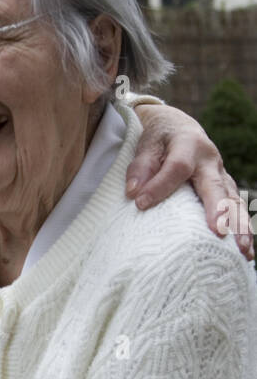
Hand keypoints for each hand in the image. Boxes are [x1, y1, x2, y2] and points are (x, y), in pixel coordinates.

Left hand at [128, 104, 253, 260]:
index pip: (176, 168)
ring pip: (234, 200)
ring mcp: (221, 174)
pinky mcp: (225, 187)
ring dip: (239, 225)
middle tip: (218, 232)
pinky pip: (237, 208)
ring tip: (242, 250)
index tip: (140, 203)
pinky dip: (243, 228)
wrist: (177, 126)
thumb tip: (133, 192)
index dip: (160, 186)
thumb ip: (140, 166)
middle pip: (216, 186)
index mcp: (188, 145)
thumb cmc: (160, 138)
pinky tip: (246, 252)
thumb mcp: (146, 144)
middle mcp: (210, 160)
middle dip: (218, 210)